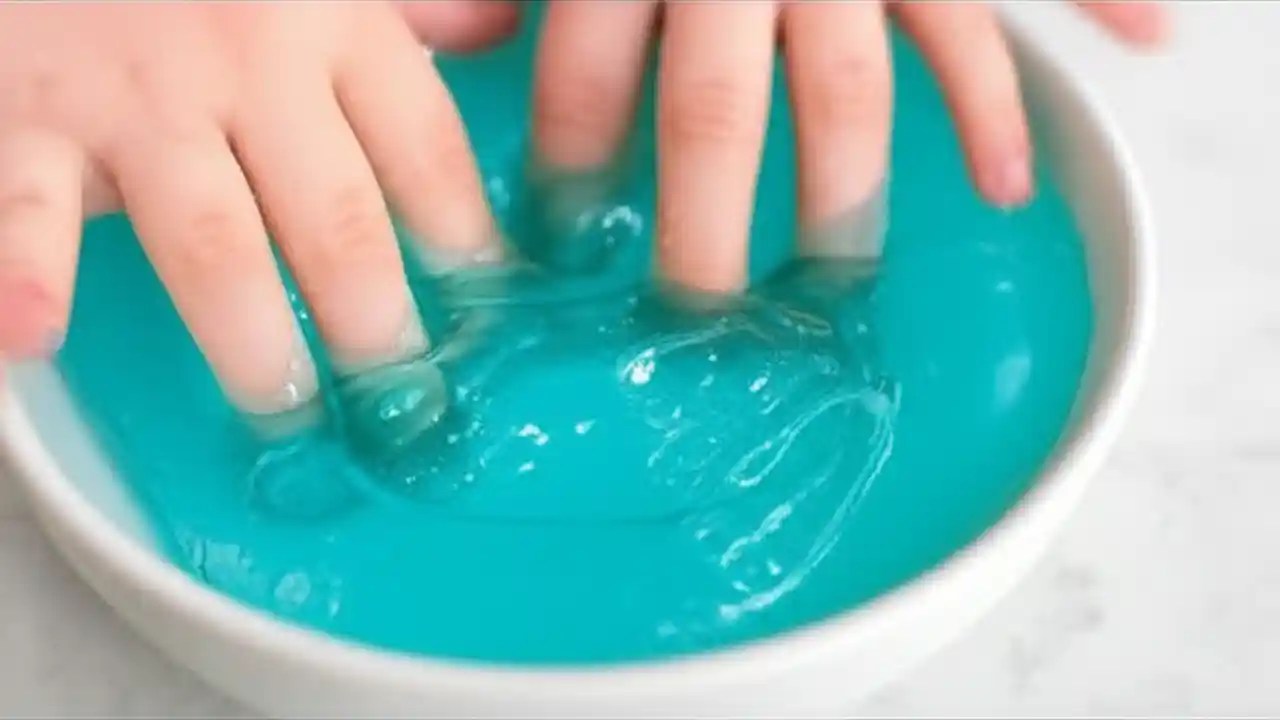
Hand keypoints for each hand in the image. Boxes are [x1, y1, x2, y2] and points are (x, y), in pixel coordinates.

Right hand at [0, 1, 504, 417]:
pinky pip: (28, 207)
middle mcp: (246, 59)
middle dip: (373, 320)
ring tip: (285, 412)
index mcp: (331, 19)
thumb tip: (499, 26)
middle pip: (336, 216)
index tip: (483, 318)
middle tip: (397, 402)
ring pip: (214, 240)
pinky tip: (37, 339)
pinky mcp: (27, 118)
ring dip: (253, 338)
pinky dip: (28, 274)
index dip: (464, 242)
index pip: (425, 149)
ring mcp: (136, 95)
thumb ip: (409, 0)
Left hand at [530, 1, 1166, 293]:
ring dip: (844, 198)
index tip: (559, 243)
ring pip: (848, 95)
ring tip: (836, 283)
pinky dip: (996, 107)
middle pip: (714, 114)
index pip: (587, 71)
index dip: (568, 165)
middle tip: (695, 318)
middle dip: (704, 230)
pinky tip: (1009, 189)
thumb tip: (469, 34)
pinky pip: (978, 29)